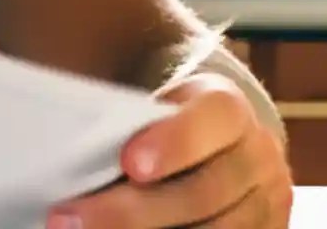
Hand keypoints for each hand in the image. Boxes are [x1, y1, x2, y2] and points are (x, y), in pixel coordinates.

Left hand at [47, 73, 292, 227]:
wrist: (217, 151)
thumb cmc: (162, 126)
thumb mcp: (152, 108)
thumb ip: (122, 124)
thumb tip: (61, 146)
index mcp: (229, 111)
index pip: (214, 119)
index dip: (175, 142)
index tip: (128, 163)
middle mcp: (257, 157)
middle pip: (203, 193)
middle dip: (130, 212)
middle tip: (65, 220)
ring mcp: (265, 205)